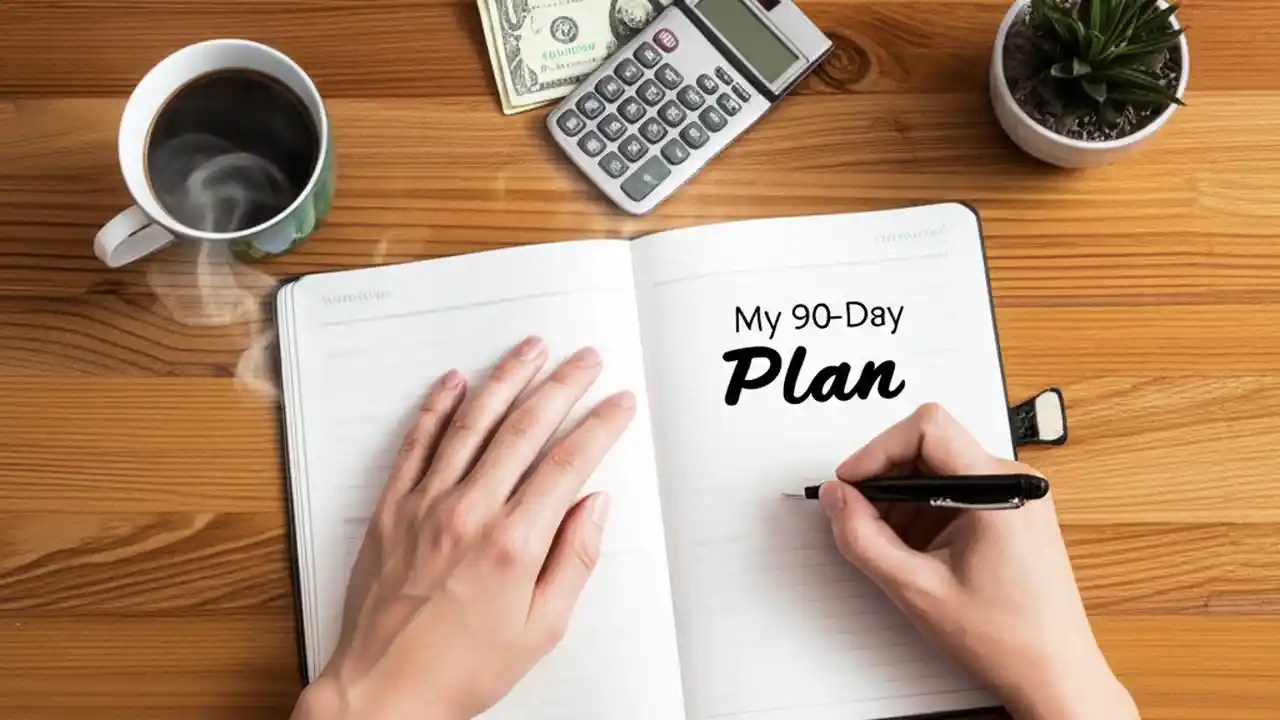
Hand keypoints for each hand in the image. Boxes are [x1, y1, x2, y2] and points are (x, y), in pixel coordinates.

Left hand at [291, 337, 634, 719]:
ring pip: (472, 423)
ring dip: (505, 378)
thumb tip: (594, 505)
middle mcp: (469, 512)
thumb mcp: (541, 628)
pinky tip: (454, 381)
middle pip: (525, 428)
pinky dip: (435, 407)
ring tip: (530, 349)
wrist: (384, 692)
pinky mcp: (392, 509)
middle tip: (585, 359)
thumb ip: (574, 559)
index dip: (599, 425)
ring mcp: (426, 505)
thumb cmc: (462, 670)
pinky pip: (416, 443)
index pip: (568, 462)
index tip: (618, 403)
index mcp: (514, 543)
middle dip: (562, 385)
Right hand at [820, 403, 1137, 719]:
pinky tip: (917, 550)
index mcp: (1000, 489)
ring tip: (893, 546)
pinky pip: (955, 489)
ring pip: (938, 468)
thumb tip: (837, 498)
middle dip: (886, 478)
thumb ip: (863, 538)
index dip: (877, 450)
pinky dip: (924, 512)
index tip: (852, 482)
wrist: (1054, 674)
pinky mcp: (1011, 510)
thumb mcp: (917, 589)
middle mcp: (1014, 481)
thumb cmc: (1008, 640)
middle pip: (930, 445)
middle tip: (861, 516)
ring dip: (903, 499)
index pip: (927, 429)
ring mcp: (1016, 495)